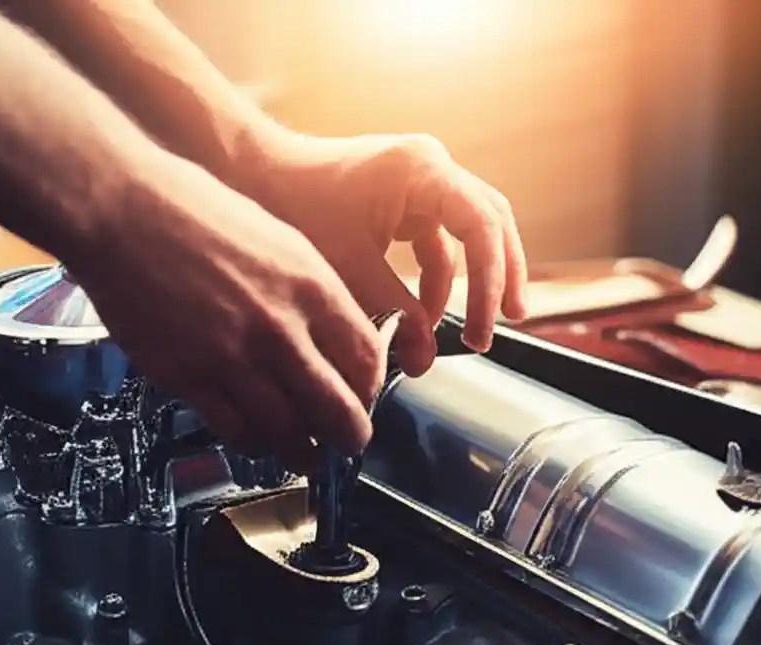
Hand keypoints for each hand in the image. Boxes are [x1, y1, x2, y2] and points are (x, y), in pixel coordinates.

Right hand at [61, 152, 383, 471]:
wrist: (123, 211)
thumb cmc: (196, 212)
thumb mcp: (280, 239)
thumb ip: (311, 291)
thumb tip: (334, 334)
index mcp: (311, 287)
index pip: (365, 360)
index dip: (370, 389)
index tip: (364, 396)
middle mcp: (279, 329)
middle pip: (337, 409)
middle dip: (350, 437)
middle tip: (349, 443)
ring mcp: (232, 358)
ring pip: (287, 431)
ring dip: (302, 452)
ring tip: (306, 455)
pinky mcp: (188, 378)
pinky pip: (235, 430)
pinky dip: (252, 444)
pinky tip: (256, 440)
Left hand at [244, 132, 528, 375]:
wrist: (253, 175)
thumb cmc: (295, 205)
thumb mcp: (349, 267)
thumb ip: (395, 314)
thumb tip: (425, 360)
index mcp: (423, 170)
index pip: (482, 225)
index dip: (491, 279)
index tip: (486, 324)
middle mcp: (431, 168)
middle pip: (490, 223)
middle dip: (500, 275)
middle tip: (506, 320)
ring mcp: (420, 182)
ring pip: (469, 234)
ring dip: (469, 282)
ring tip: (466, 332)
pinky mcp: (405, 200)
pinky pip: (439, 241)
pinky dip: (438, 279)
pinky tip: (427, 316)